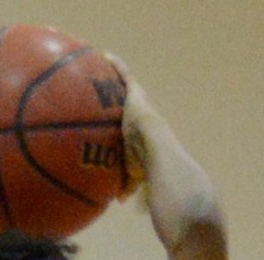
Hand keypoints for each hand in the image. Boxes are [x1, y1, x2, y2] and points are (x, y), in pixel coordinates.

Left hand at [104, 54, 151, 204]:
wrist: (160, 156)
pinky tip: (103, 55)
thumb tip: (118, 200)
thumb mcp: (136, 177)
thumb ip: (126, 185)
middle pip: (131, 99)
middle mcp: (145, 114)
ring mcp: (141, 103)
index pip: (135, 123)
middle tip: (109, 84)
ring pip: (128, 84)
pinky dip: (115, 65)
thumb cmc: (152, 172)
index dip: (128, 117)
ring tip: (103, 62)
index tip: (121, 114)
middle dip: (121, 91)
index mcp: (145, 133)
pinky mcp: (137, 95)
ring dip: (118, 72)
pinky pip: (124, 75)